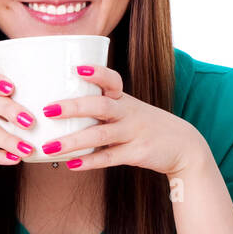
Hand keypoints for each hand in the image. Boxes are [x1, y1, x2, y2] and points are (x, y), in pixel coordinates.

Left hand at [39, 64, 204, 177]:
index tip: (75, 69)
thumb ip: (104, 108)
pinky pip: (110, 157)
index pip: (112, 80)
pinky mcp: (137, 153)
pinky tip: (72, 164)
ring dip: (73, 141)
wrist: (184, 146)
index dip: (95, 73)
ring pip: (101, 134)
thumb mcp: (131, 110)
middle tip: (47, 110)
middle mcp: (129, 113)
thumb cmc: (147, 126)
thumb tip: (63, 110)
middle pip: (100, 105)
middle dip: (73, 107)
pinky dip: (90, 161)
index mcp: (125, 99)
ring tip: (49, 147)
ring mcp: (134, 133)